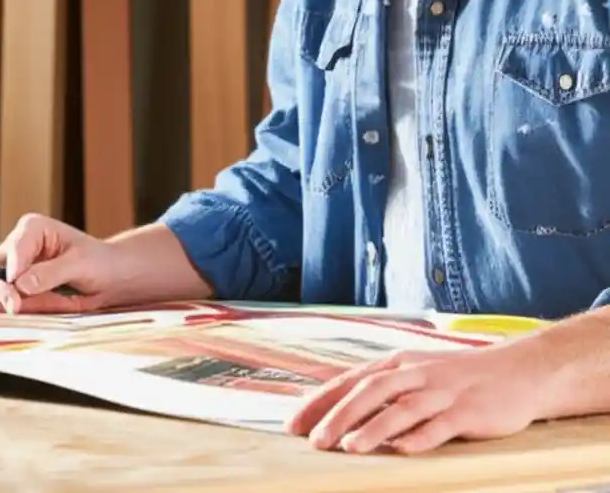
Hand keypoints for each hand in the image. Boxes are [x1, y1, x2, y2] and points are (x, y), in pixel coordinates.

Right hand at [0, 213, 119, 314]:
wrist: (110, 278)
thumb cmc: (100, 262)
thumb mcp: (80, 264)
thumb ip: (50, 273)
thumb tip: (21, 284)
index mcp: (31, 229)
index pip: (10, 251)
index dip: (9, 274)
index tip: (15, 296)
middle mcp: (16, 247)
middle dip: (1, 292)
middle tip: (15, 309)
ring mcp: (12, 270)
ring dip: (13, 305)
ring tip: (49, 305)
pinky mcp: (16, 291)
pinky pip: (5, 306)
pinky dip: (20, 313)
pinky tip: (46, 309)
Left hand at [286, 340, 555, 454]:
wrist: (520, 370)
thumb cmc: (459, 378)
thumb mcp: (416, 374)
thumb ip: (381, 390)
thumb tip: (336, 410)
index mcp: (398, 364)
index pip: (350, 380)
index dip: (320, 401)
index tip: (293, 424)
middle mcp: (417, 374)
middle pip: (371, 391)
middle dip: (339, 416)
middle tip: (315, 441)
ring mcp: (444, 392)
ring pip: (403, 407)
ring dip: (375, 427)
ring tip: (350, 447)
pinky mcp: (471, 411)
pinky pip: (442, 425)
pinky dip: (421, 436)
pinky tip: (403, 450)